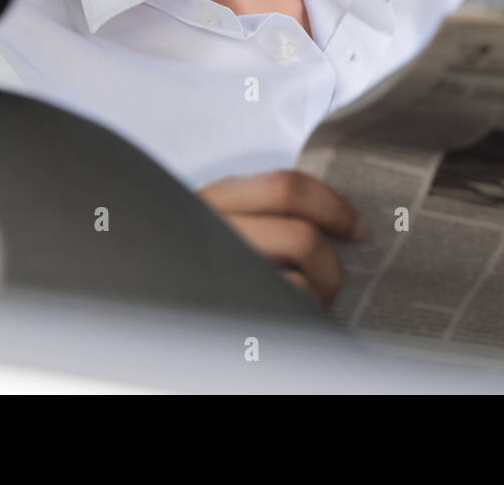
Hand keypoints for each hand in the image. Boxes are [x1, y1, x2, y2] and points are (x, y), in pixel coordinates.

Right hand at [198, 169, 365, 305]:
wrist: (147, 306)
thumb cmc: (206, 255)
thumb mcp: (226, 216)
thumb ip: (267, 208)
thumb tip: (340, 219)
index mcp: (220, 199)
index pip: (287, 187)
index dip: (333, 206)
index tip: (357, 227)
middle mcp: (215, 231)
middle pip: (301, 239)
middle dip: (331, 263)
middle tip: (336, 277)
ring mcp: (220, 272)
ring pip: (297, 283)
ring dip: (317, 297)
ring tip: (312, 302)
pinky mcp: (226, 311)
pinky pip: (283, 314)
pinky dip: (300, 316)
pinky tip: (292, 315)